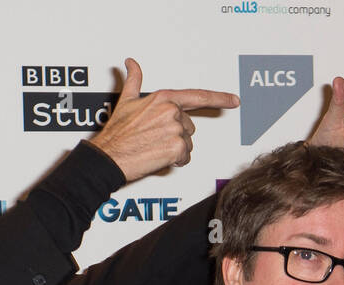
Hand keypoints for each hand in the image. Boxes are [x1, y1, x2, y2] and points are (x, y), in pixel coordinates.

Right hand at [90, 59, 238, 182]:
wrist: (109, 156)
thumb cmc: (117, 132)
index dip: (220, 98)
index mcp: (164, 98)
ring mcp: (176, 129)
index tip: (234, 100)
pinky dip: (174, 161)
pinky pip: (185, 158)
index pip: (197, 96)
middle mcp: (172, 110)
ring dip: (174, 150)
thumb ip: (134, 80)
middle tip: (153, 139)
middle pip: (189, 127)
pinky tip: (157, 156)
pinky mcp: (177, 147)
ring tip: (153, 147)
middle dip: (175, 136)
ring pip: (187, 144)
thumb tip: (131, 63)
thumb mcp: (126, 100)